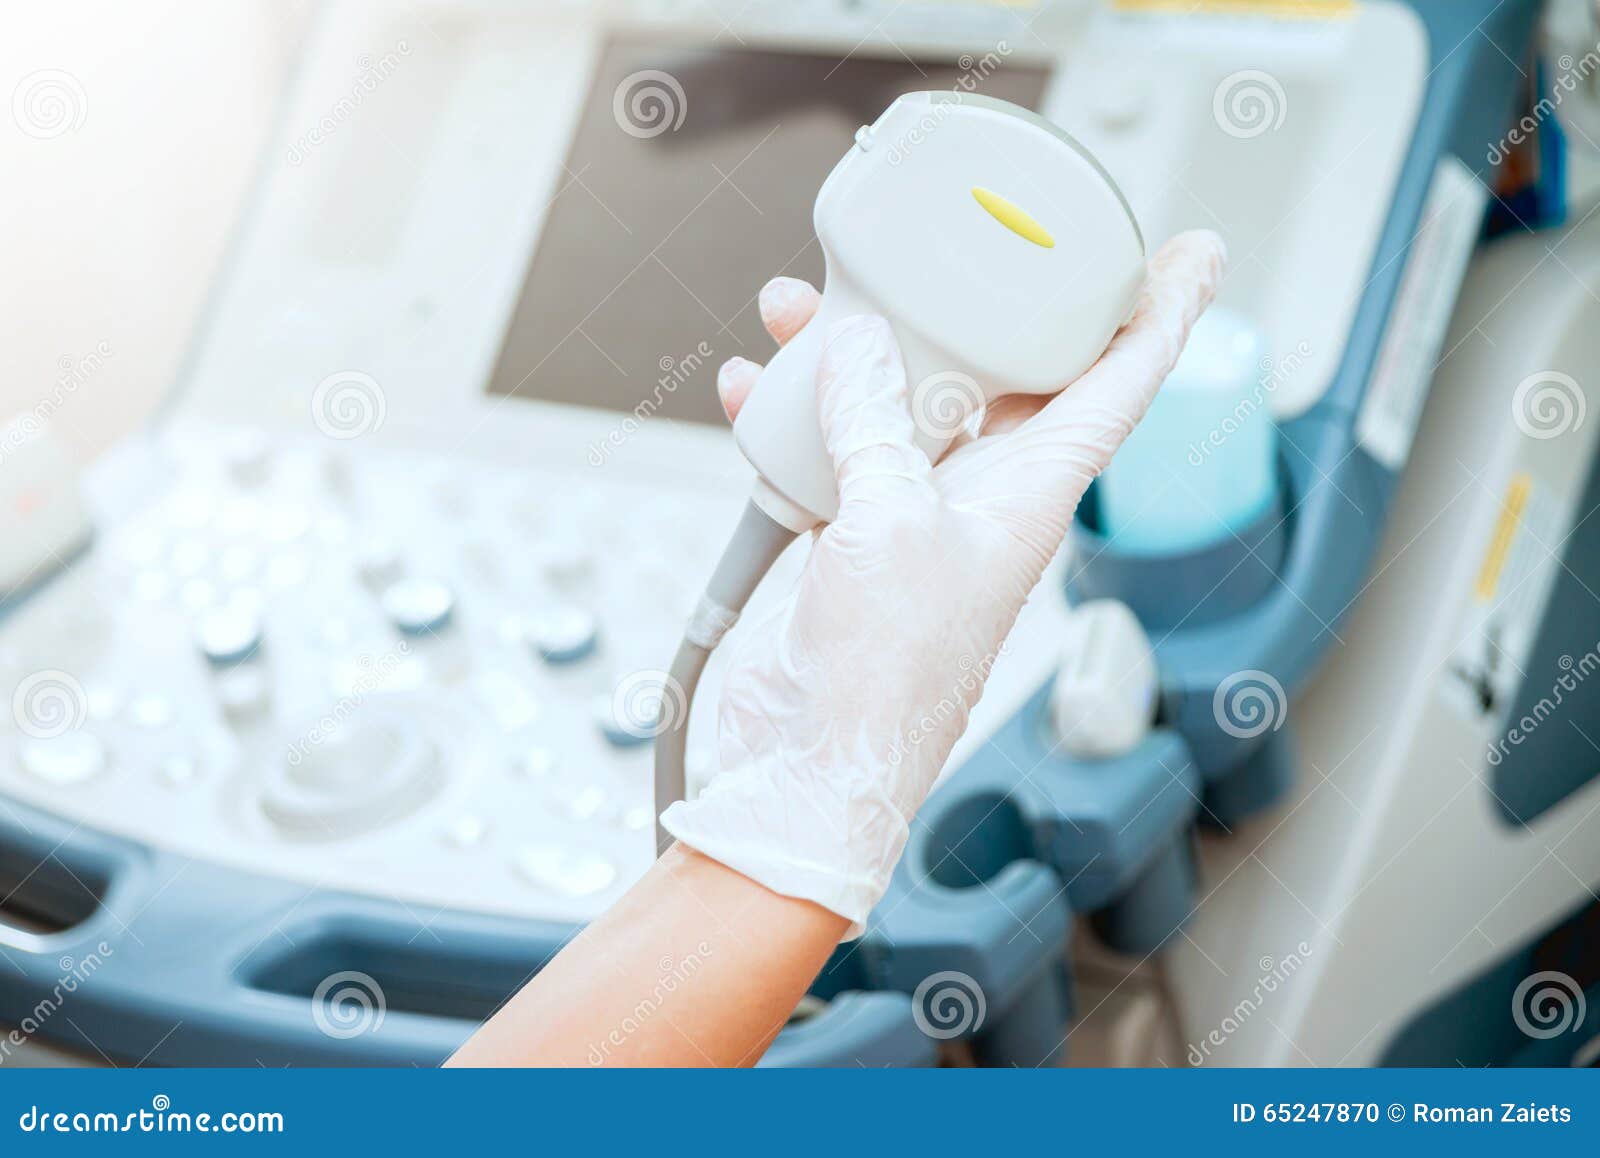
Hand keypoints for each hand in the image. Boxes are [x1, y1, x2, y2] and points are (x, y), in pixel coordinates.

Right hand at [661, 231, 1226, 933]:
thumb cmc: (884, 681)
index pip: (1118, 385)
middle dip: (961, 303)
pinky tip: (751, 392)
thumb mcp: (889, 526)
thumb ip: (876, 424)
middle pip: (996, 370)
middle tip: (938, 248)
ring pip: (898, 399)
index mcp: (1032, 494)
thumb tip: (854, 346)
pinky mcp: (850, 533)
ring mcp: (914, 513)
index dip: (1161, 314)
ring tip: (798, 311)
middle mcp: (983, 496)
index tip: (1195, 253)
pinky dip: (790, 417)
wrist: (809, 764)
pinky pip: (830, 448)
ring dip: (849, 352)